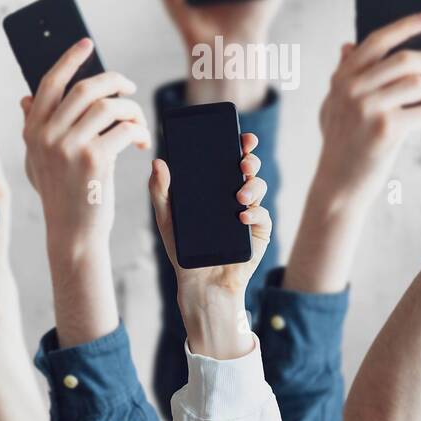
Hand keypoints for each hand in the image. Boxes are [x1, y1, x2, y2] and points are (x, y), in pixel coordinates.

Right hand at [21, 38, 151, 259]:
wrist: (72, 233)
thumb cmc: (61, 195)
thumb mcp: (37, 161)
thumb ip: (33, 129)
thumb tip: (26, 98)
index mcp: (32, 131)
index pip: (50, 82)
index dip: (69, 58)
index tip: (87, 43)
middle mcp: (47, 135)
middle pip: (85, 88)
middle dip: (113, 81)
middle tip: (129, 88)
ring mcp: (69, 147)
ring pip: (109, 107)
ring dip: (132, 110)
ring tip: (138, 124)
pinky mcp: (94, 161)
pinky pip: (125, 129)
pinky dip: (140, 131)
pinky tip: (142, 143)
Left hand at [148, 132, 272, 358]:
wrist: (199, 284)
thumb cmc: (184, 249)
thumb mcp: (167, 218)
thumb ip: (161, 191)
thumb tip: (157, 162)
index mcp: (216, 187)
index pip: (229, 159)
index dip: (239, 145)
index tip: (241, 136)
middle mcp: (235, 195)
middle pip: (249, 168)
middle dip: (250, 159)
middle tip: (243, 161)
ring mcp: (250, 212)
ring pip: (259, 188)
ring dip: (252, 186)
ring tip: (239, 196)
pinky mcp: (258, 232)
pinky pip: (262, 216)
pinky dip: (254, 214)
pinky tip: (241, 216)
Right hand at [312, 12, 420, 206]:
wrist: (338, 187)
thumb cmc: (340, 147)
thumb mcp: (332, 106)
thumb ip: (341, 76)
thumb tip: (347, 45)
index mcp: (342, 78)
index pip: (377, 41)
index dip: (403, 25)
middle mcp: (353, 88)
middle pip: (407, 60)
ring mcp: (368, 108)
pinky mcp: (385, 130)